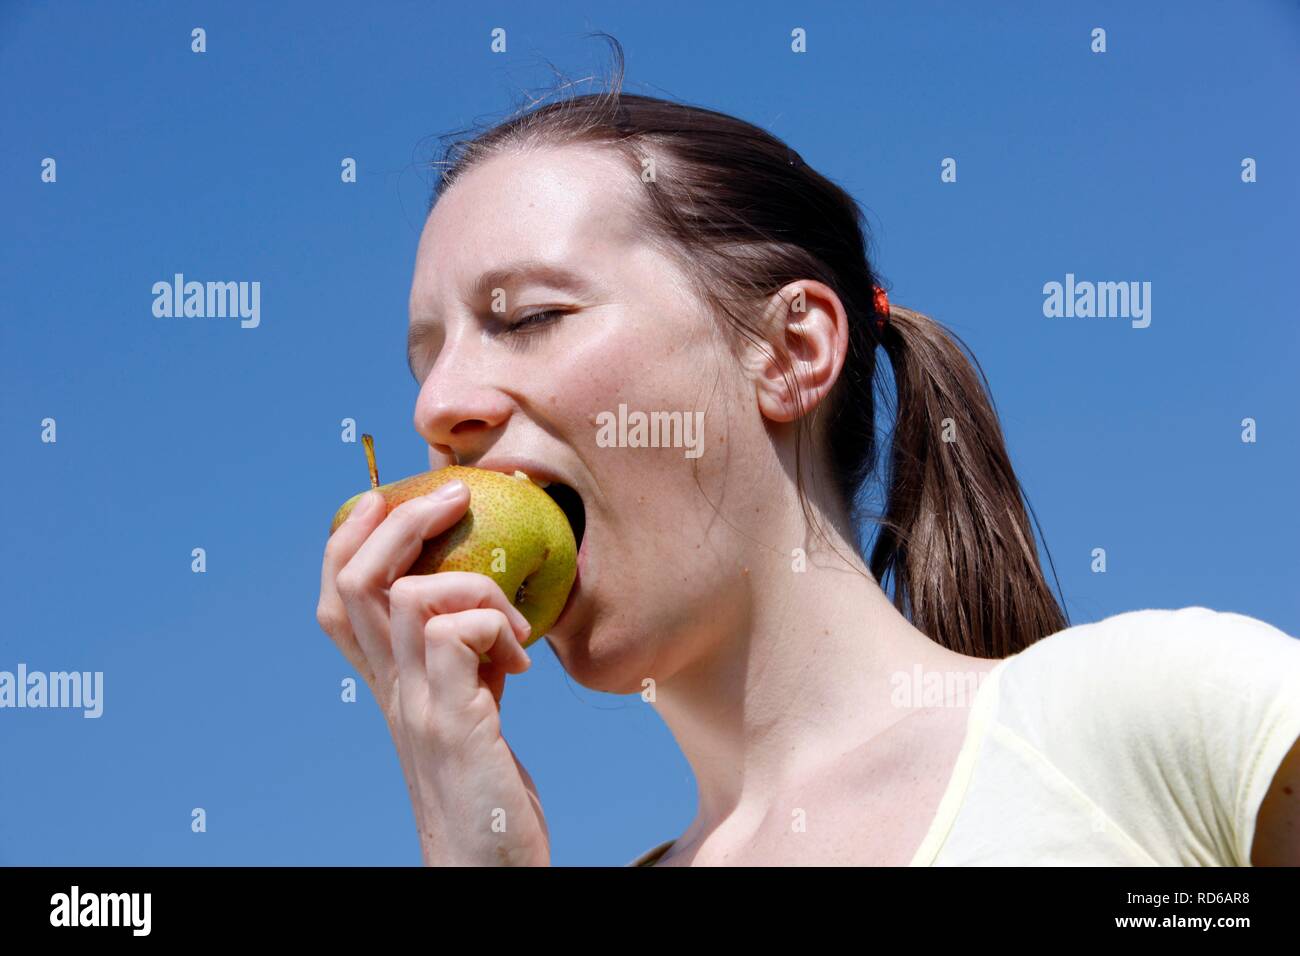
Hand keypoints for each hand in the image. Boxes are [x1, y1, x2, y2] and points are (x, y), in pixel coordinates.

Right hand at [316, 482, 550, 865]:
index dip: (352, 538)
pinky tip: (524, 662)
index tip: (394, 501)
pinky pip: (457, 632)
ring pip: (408, 597)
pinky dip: (496, 624)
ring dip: (473, 583)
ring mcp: (415, 706)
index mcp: (389, 683)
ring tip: (514, 623)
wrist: (487, 868)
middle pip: (354, 580)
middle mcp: (389, 690)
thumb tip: (495, 604)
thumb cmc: (487, 789)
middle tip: (454, 499)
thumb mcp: (473, 707)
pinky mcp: (452, 722)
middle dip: (401, 521)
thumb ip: (469, 656)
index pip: (338, 596)